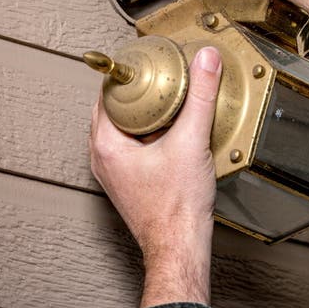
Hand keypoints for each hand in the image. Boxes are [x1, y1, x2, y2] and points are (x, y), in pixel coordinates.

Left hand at [90, 46, 221, 307]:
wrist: (180, 247)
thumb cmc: (176, 209)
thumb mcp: (192, 140)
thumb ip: (200, 95)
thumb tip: (205, 61)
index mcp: (106, 144)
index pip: (108, 92)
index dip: (128, 72)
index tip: (147, 60)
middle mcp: (103, 157)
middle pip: (116, 108)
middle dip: (140, 90)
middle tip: (162, 74)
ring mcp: (114, 172)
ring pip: (125, 127)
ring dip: (145, 111)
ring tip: (170, 98)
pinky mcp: (129, 181)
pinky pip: (132, 144)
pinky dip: (149, 131)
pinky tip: (172, 129)